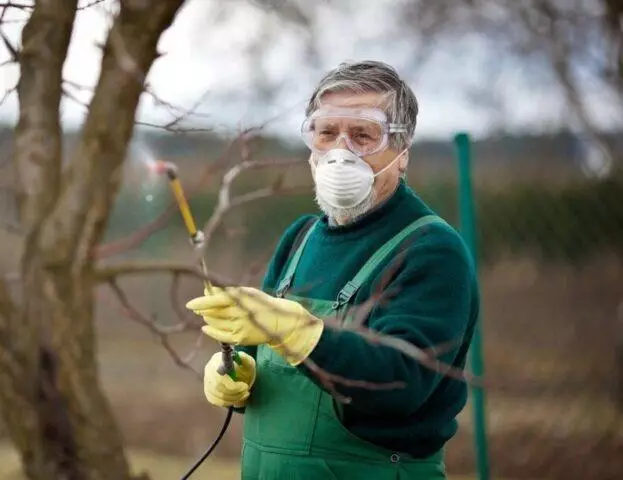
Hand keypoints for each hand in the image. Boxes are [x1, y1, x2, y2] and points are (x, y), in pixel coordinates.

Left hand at [186, 286, 323, 364]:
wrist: (278, 321)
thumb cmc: (260, 303)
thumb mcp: (246, 293)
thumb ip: (228, 292)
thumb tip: (208, 290)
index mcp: (240, 299)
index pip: (215, 300)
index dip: (200, 302)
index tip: (189, 305)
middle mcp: (238, 313)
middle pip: (213, 313)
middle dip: (204, 310)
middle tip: (200, 308)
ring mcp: (238, 327)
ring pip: (214, 323)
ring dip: (208, 319)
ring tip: (208, 315)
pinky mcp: (239, 338)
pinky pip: (219, 336)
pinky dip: (211, 331)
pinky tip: (206, 327)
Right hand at [204, 351, 255, 407]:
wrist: (240, 373)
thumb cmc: (244, 367)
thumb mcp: (248, 362)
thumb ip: (245, 359)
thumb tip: (239, 357)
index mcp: (217, 360)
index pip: (220, 377)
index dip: (233, 386)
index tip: (245, 386)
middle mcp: (209, 370)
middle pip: (218, 387)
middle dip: (235, 393)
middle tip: (246, 391)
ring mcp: (207, 381)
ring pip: (218, 395)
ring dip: (234, 398)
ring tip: (244, 394)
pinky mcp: (208, 390)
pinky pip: (215, 400)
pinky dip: (227, 402)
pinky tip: (236, 398)